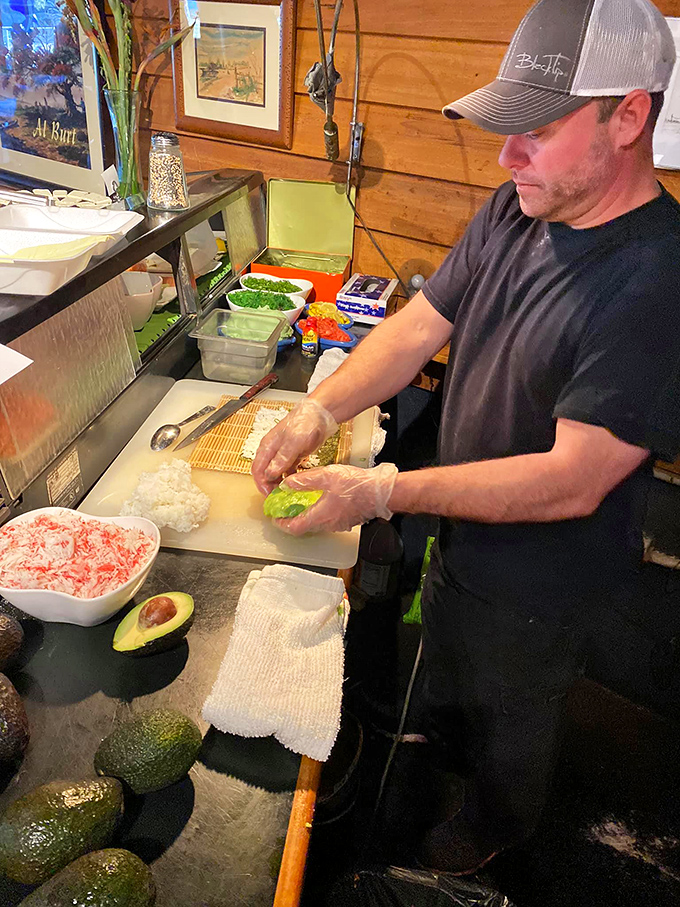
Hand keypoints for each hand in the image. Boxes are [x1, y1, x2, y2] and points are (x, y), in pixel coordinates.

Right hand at [252, 398, 338, 494]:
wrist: (320, 414)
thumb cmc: (305, 422)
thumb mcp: (294, 441)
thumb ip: (281, 458)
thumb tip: (270, 473)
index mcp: (268, 446)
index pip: (257, 470)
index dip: (261, 484)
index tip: (268, 495)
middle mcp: (273, 451)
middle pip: (265, 473)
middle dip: (269, 486)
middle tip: (278, 498)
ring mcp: (283, 453)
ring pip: (276, 473)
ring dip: (279, 484)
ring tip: (286, 494)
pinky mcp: (293, 455)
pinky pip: (287, 471)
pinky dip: (289, 478)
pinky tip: (295, 485)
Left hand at [272, 463, 398, 534]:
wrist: (382, 492)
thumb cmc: (357, 485)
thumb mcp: (327, 476)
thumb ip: (305, 480)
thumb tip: (287, 484)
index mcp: (320, 515)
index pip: (294, 527)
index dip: (281, 523)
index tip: (275, 516)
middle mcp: (328, 524)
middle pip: (304, 527)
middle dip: (291, 519)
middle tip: (285, 508)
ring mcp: (338, 524)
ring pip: (316, 524)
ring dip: (305, 516)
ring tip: (300, 502)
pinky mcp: (347, 521)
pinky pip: (327, 521)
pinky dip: (318, 514)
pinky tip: (320, 500)